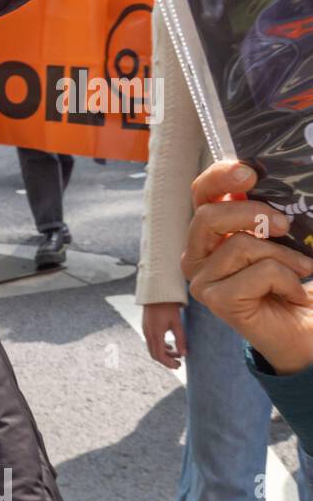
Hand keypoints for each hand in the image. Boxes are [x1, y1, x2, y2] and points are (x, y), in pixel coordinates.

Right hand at [142, 302, 186, 368]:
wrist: (156, 293)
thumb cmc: (168, 307)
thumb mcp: (177, 323)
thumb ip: (181, 339)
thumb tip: (185, 354)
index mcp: (155, 334)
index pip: (160, 355)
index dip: (169, 363)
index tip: (179, 365)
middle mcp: (148, 334)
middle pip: (155, 354)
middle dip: (167, 360)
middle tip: (179, 364)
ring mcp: (146, 330)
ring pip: (153, 348)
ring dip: (164, 354)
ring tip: (178, 354)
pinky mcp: (146, 327)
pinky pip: (151, 342)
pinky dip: (161, 347)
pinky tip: (170, 346)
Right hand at [182, 160, 312, 374]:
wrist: (306, 328)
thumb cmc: (295, 280)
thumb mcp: (283, 237)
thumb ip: (268, 215)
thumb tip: (279, 190)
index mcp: (211, 233)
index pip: (201, 194)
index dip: (218, 177)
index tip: (248, 172)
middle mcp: (198, 255)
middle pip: (208, 216)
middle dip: (251, 214)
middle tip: (283, 226)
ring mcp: (203, 280)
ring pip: (239, 245)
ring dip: (285, 256)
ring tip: (301, 270)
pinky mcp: (216, 301)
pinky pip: (259, 272)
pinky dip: (289, 280)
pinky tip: (293, 295)